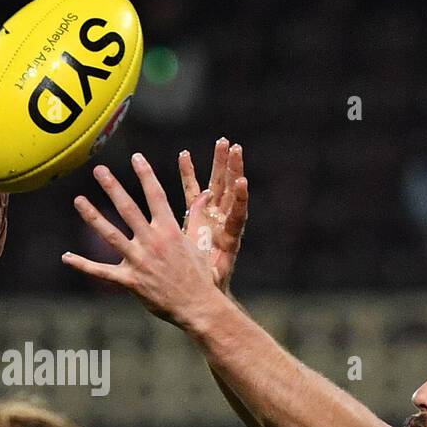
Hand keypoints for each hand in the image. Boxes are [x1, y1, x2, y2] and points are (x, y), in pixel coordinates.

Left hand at [62, 154, 224, 327]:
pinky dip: (83, 264)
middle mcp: (152, 241)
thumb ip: (196, 217)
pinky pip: (102, 271)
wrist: (198, 305)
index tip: (136, 157)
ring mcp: (139, 261)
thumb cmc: (201, 276)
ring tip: (78, 200)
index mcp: (170, 230)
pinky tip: (66, 257)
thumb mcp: (201, 243)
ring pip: (111, 234)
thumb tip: (206, 194)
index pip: (155, 195)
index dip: (145, 174)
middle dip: (113, 187)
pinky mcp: (130, 280)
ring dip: (93, 216)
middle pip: (128, 209)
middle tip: (99, 169)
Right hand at [180, 138, 246, 293]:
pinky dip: (189, 173)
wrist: (206, 283)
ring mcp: (211, 214)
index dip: (241, 199)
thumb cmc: (211, 284)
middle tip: (234, 148)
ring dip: (218, 164)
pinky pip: (193, 190)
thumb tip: (216, 274)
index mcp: (230, 236)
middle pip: (230, 191)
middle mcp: (223, 221)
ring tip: (222, 142)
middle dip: (232, 169)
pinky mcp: (197, 214)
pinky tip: (184, 155)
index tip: (242, 182)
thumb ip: (214, 272)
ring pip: (216, 185)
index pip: (238, 213)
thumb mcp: (214, 280)